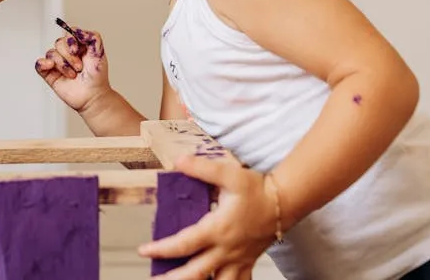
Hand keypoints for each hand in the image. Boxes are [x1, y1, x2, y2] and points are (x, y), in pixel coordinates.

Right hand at [35, 26, 111, 112]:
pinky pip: (39, 64)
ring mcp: (57, 63)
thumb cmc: (97, 76)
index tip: (78, 50)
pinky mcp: (49, 74)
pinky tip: (50, 66)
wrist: (93, 96)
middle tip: (79, 67)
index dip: (71, 40)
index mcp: (78, 45)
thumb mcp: (99, 52)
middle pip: (59, 43)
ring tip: (72, 75)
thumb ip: (91, 36)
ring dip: (63, 65)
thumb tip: (75, 30)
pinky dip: (43, 63)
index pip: (68, 33)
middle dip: (69, 56)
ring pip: (51, 53)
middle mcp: (67, 53)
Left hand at [139, 156, 279, 279]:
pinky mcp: (247, 262)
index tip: (144, 250)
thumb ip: (202, 168)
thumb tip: (178, 161)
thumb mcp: (229, 174)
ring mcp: (237, 259)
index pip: (184, 244)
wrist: (285, 201)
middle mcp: (226, 250)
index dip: (162, 250)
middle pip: (195, 274)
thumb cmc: (258, 189)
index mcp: (217, 229)